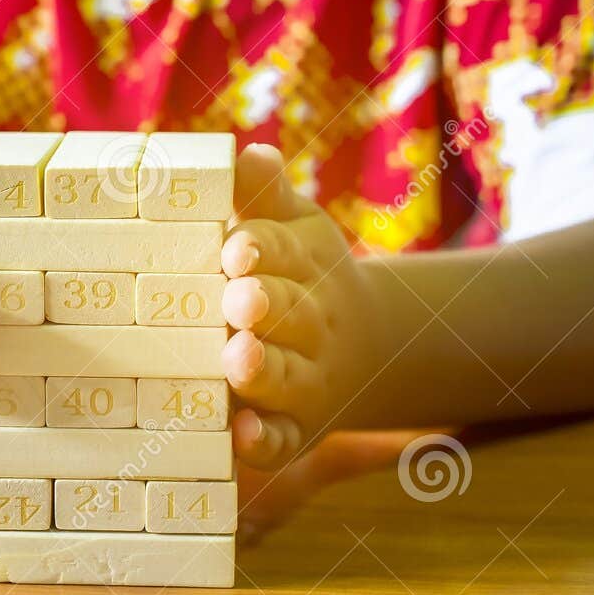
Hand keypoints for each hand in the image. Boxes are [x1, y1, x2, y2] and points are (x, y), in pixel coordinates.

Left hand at [220, 144, 384, 469]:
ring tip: (237, 359)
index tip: (236, 248)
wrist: (357, 345)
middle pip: (288, 314)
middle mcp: (308, 325)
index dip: (260, 250)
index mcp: (302, 267)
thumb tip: (247, 155)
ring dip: (262, 371)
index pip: (280, 252)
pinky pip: (282, 439)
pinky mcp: (293, 429)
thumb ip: (265, 194)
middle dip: (264, 306)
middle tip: (238, 299)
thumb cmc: (297, 272)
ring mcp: (304, 380)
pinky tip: (243, 434)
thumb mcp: (292, 226)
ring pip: (285, 377)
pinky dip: (265, 439)